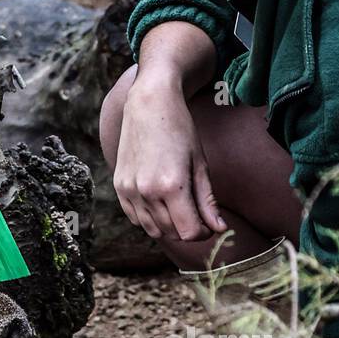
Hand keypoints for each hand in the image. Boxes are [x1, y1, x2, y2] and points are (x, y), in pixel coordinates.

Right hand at [112, 75, 226, 243]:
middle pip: (172, 232)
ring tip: (180, 209)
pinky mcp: (119, 186)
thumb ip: (208, 201)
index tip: (210, 224)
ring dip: (169, 227)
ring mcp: (129, 190)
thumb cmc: (180, 130)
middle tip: (199, 216)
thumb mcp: (200, 165)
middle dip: (189, 230)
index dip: (204, 233)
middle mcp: (146, 192)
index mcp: (171, 186)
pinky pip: (135, 218)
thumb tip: (219, 229)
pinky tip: (161, 205)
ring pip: (152, 229)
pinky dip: (150, 219)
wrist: (149, 104)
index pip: (189, 232)